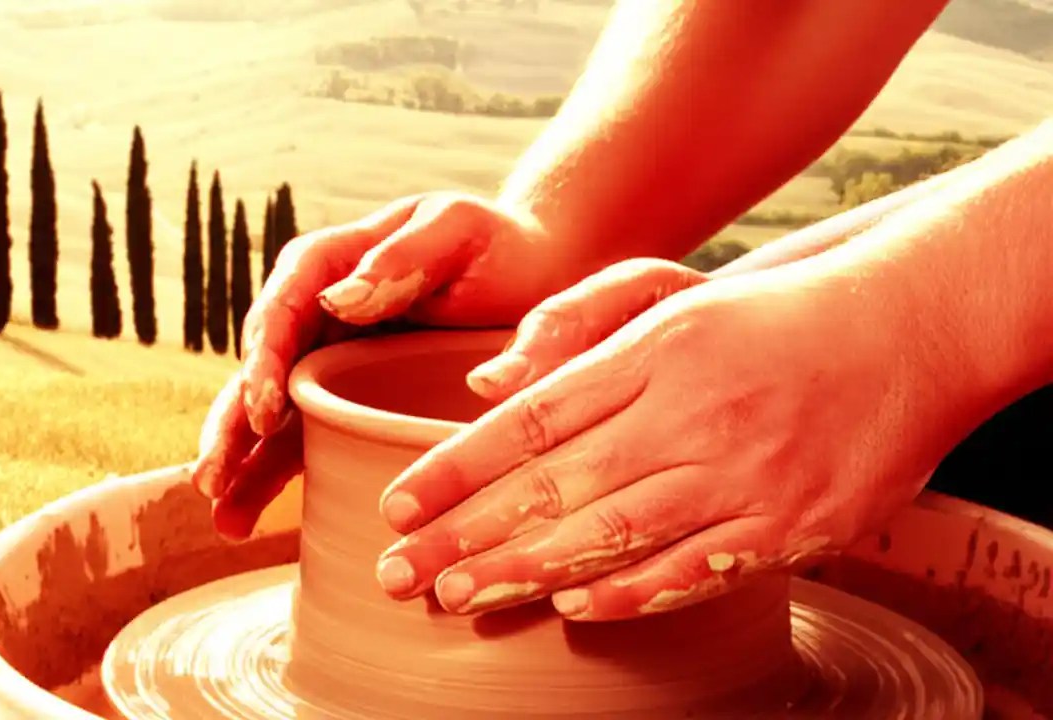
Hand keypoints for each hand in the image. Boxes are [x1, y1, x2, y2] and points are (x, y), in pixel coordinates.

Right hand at [193, 192, 584, 539]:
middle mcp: (319, 312)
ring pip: (266, 411)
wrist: (539, 276)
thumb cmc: (501, 247)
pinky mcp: (346, 404)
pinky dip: (266, 478)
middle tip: (213, 476)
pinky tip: (242, 521)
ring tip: (221, 513)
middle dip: (233, 422)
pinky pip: (297, 440)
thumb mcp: (459, 232)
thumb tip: (337, 301)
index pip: (284, 305)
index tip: (265, 410)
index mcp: (337, 260)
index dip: (265, 357)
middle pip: (260, 366)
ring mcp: (329, 362)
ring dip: (238, 460)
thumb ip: (402, 257)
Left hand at [373, 260, 957, 620]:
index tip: (396, 507)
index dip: (454, 469)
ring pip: (611, 532)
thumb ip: (573, 339)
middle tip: (401, 572)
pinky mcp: (790, 522)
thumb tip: (485, 387)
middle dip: (467, 533)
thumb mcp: (667, 303)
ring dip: (527, 569)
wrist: (904, 329)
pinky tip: (571, 611)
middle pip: (554, 485)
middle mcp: (686, 413)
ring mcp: (740, 472)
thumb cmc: (767, 320)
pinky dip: (632, 593)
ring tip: (459, 596)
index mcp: (649, 355)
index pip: (528, 422)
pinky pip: (694, 568)